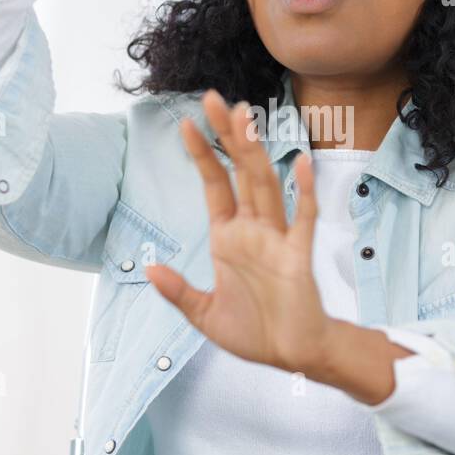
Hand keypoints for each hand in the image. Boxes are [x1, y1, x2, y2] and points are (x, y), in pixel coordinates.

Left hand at [145, 90, 334, 374]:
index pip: (215, 186)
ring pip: (265, 184)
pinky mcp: (298, 256)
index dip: (202, 156)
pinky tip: (301, 162)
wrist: (291, 355)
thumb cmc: (254, 332)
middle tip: (215, 99)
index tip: (187, 125)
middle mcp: (253, 230)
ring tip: (245, 116)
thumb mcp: (204, 315)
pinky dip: (303, 191)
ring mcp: (277, 239)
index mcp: (229, 239)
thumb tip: (150, 269)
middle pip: (240, 172)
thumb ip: (179, 292)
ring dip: (255, 151)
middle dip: (228, 136)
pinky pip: (303, 218)